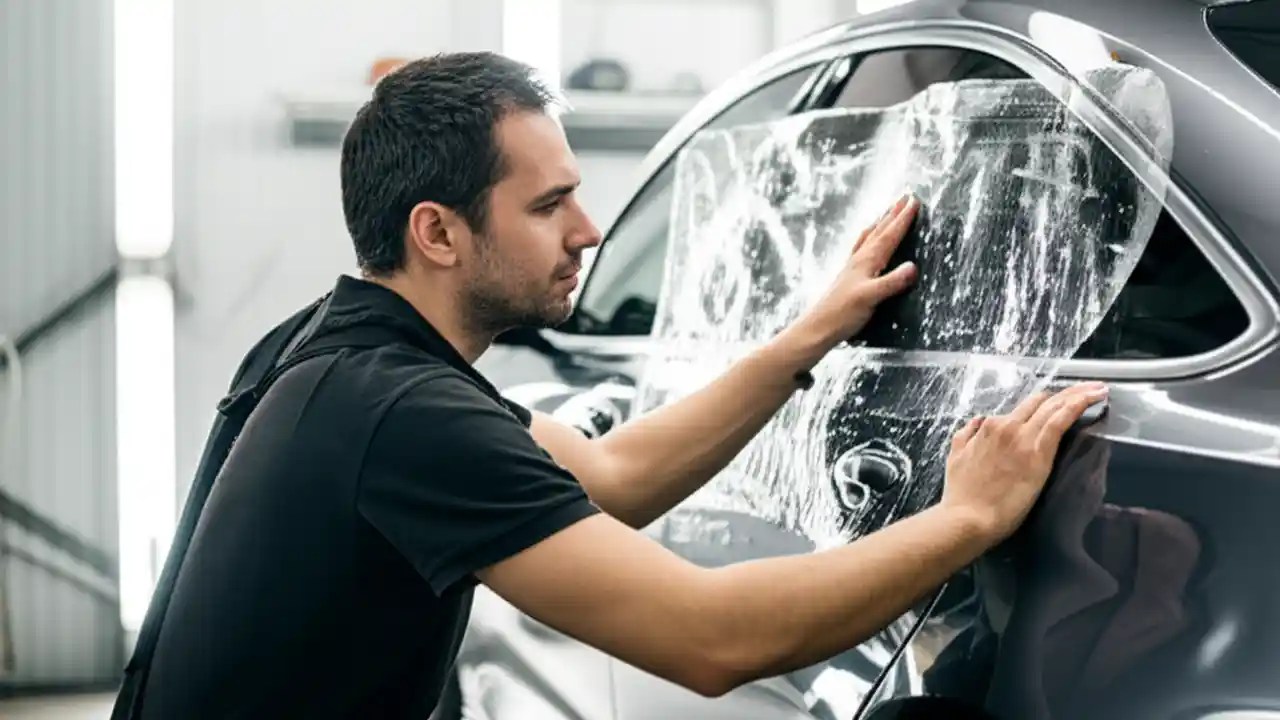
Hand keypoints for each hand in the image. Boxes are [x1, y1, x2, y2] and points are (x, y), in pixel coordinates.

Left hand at [803, 194, 919, 344]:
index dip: (903, 219)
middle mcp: (859, 259)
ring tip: (888, 210)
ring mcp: (852, 266)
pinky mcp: (848, 276)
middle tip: (906, 196)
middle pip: (880, 230)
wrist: (818, 327)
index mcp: (867, 261)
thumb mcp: (871, 298)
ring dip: (881, 223)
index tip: (915, 202)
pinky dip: (867, 238)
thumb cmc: (843, 314)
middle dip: (894, 214)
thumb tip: (913, 266)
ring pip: (870, 237)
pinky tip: (866, 241)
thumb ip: (891, 282)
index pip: (889, 235)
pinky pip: (861, 248)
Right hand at [941, 382, 1109, 541]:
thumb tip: (979, 422)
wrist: (968, 517)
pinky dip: (1079, 404)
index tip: (1059, 404)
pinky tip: (1095, 398)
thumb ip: (966, 435)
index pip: (1024, 408)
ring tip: (1098, 389)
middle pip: (1042, 401)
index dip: (1044, 403)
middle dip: (1067, 392)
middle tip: (1087, 389)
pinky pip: (1061, 420)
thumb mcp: (956, 456)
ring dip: (1079, 394)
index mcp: (990, 427)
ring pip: (1055, 405)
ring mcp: (1024, 437)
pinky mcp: (1038, 452)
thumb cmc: (962, 494)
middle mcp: (1007, 426)